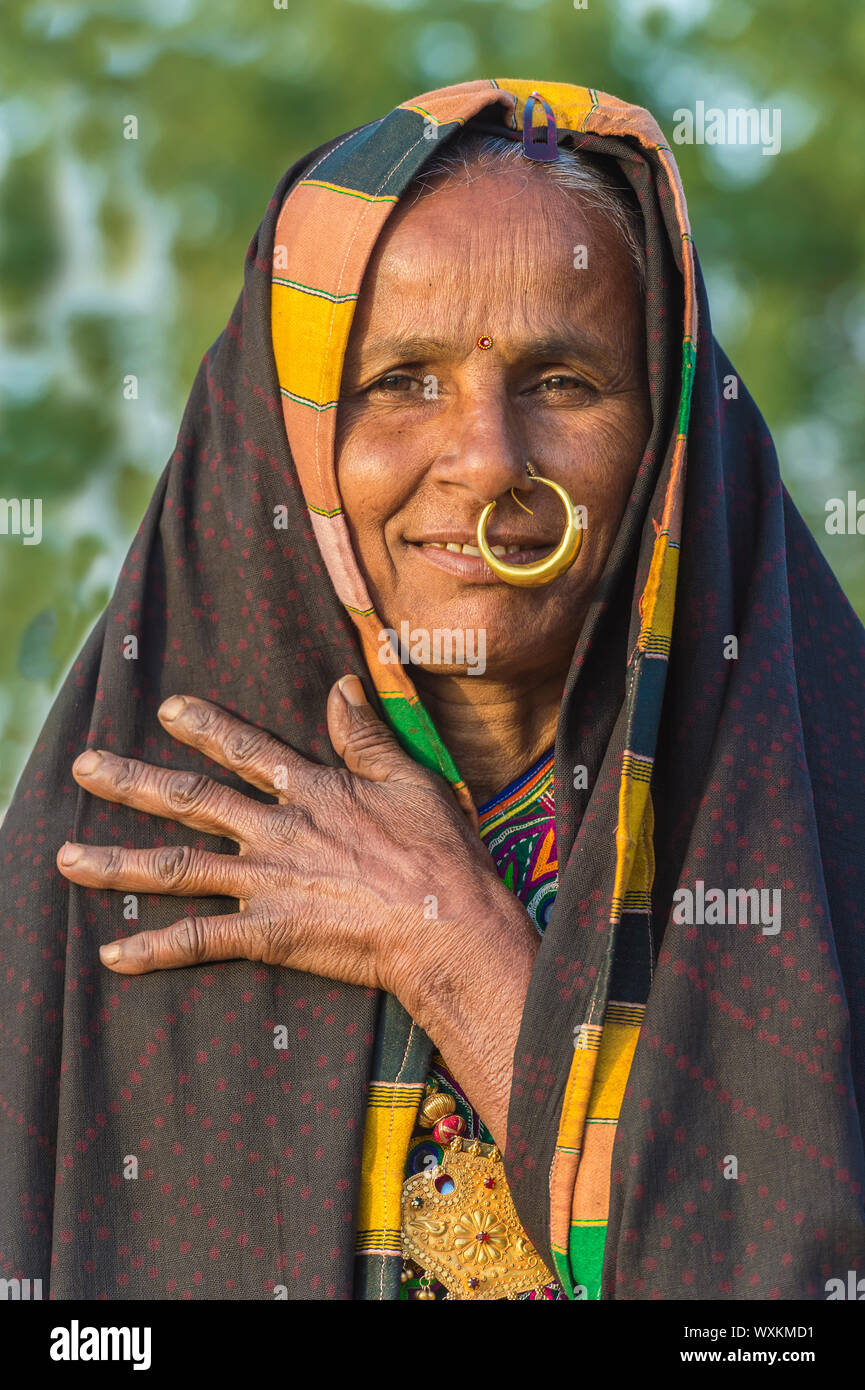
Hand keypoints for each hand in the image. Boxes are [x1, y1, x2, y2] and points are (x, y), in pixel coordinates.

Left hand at [55, 676, 506, 997]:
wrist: (448, 925)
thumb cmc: (440, 854)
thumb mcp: (408, 778)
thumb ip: (366, 733)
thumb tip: (341, 683)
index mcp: (311, 791)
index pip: (245, 749)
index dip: (205, 726)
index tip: (167, 710)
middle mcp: (275, 831)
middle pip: (190, 800)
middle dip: (132, 782)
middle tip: (84, 768)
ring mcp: (266, 882)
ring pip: (176, 868)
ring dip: (117, 863)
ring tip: (65, 859)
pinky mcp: (268, 934)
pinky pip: (198, 941)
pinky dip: (153, 950)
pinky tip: (112, 956)